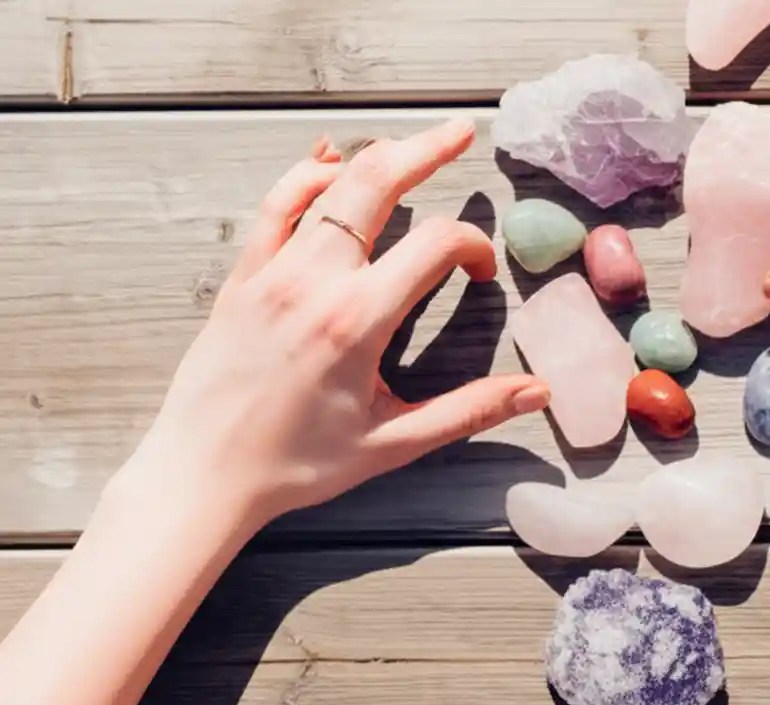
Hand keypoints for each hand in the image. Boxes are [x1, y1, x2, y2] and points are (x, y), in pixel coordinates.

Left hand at [119, 120, 549, 524]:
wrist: (201, 475)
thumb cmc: (296, 465)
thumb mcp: (394, 444)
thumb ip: (469, 411)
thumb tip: (536, 393)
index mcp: (356, 321)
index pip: (434, 245)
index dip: (472, 246)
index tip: (479, 272)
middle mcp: (313, 281)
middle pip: (376, 185)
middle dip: (425, 151)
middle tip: (460, 132)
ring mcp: (271, 272)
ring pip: (327, 186)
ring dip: (373, 158)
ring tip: (408, 145)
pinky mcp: (242, 278)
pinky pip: (274, 206)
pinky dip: (304, 176)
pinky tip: (328, 163)